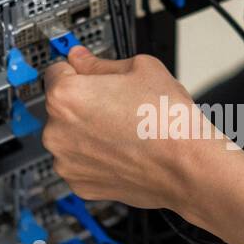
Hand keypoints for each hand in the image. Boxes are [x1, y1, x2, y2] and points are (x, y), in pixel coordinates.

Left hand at [42, 46, 220, 208]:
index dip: (77, 70)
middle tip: (117, 105)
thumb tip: (82, 59)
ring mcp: (67, 161)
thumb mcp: (140, 68)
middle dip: (84, 103)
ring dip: (88, 132)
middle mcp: (57, 131)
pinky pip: (81, 162)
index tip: (87, 74)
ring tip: (122, 130)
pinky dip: (96, 157)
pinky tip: (121, 151)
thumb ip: (99, 63)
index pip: (56, 71)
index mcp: (65, 96)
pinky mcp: (80, 184)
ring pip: (71, 137)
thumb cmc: (169, 121)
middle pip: (62, 107)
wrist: (187, 167)